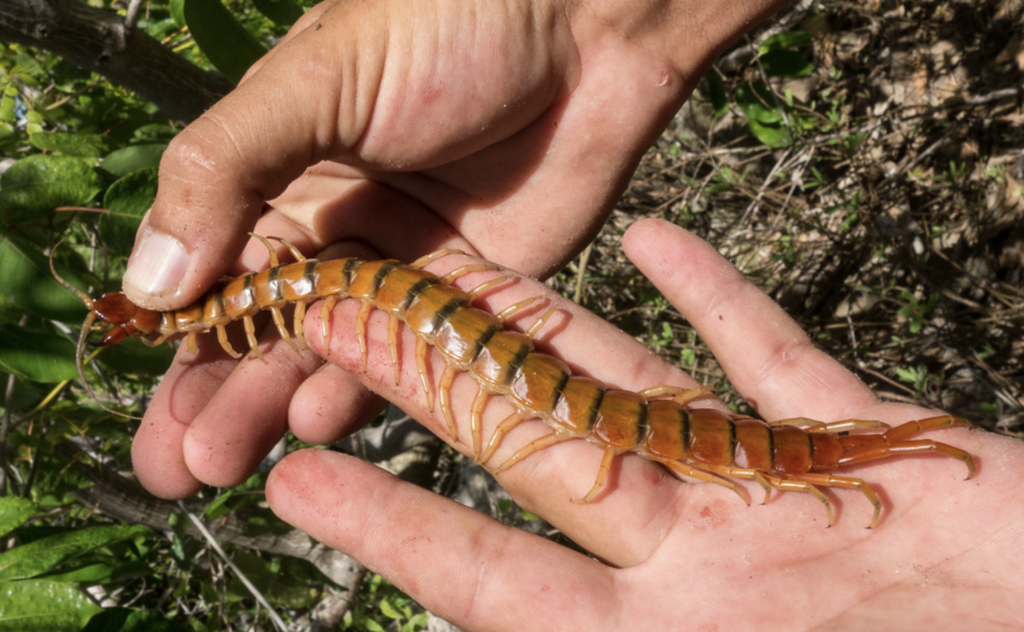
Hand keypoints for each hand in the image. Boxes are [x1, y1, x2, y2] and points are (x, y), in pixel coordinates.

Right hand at [128, 0, 791, 496]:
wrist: (585, 25)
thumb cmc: (444, 23)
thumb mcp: (315, 81)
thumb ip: (228, 169)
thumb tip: (150, 279)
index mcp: (281, 173)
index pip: (215, 275)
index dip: (180, 346)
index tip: (149, 415)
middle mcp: (335, 227)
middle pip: (266, 331)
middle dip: (216, 399)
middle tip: (175, 470)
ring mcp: (404, 265)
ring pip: (331, 352)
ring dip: (274, 407)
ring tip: (223, 464)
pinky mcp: (472, 290)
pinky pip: (414, 352)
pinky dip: (367, 386)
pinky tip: (318, 421)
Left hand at [266, 219, 1022, 629]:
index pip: (496, 580)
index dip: (394, 531)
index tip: (295, 481)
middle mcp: (703, 563)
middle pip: (544, 455)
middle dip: (443, 389)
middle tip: (346, 326)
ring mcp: (775, 493)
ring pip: (638, 389)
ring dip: (553, 330)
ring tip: (464, 271)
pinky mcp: (857, 438)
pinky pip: (775, 354)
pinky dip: (720, 299)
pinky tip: (661, 235)